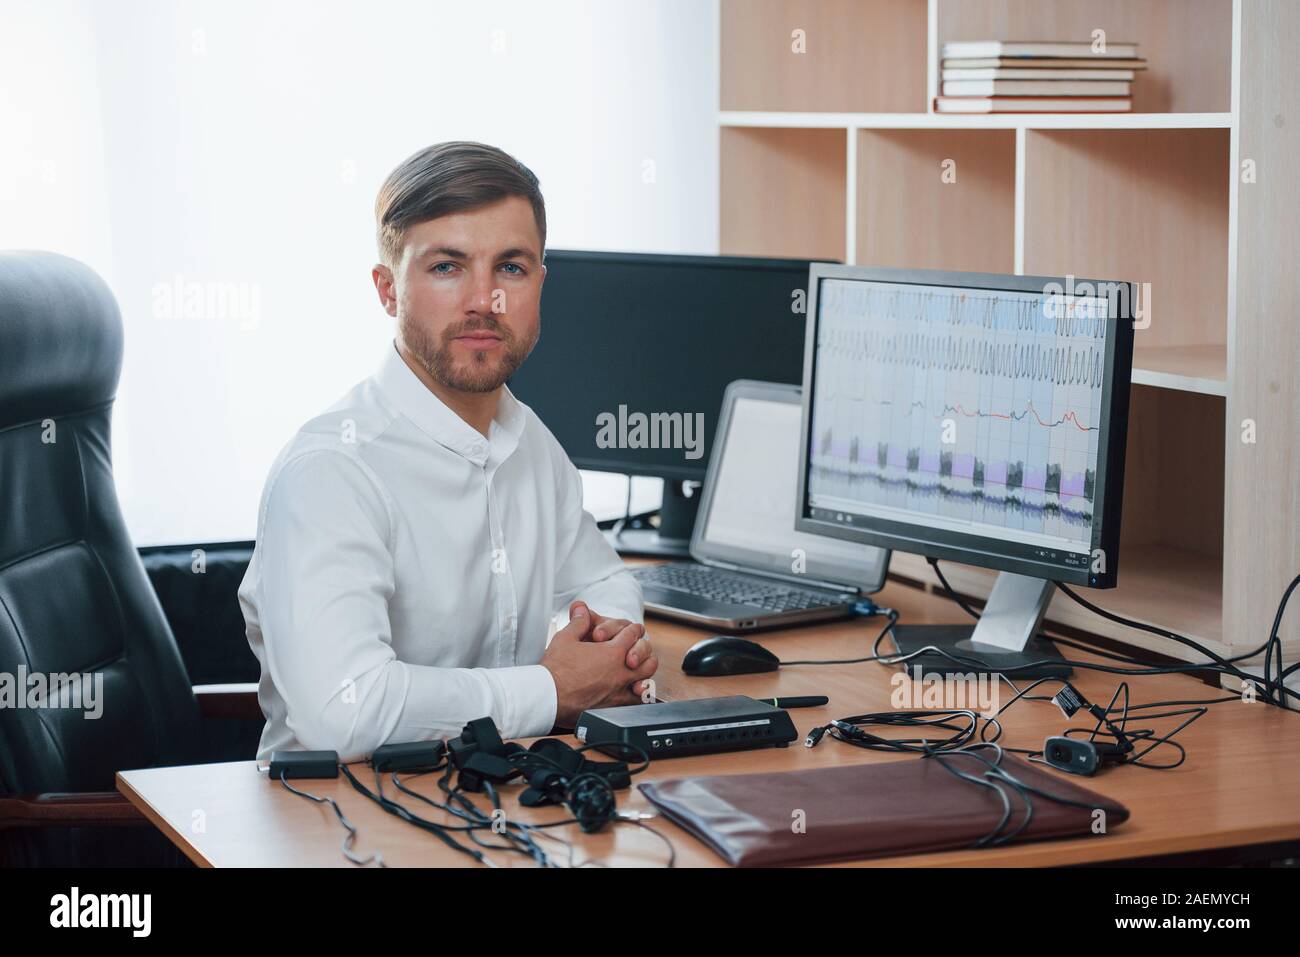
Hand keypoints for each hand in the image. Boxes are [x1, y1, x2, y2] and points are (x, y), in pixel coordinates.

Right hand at [541, 603, 658, 726]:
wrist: (547, 697)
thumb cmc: (554, 669)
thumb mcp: (565, 638)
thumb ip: (578, 622)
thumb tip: (582, 608)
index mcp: (612, 651)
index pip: (633, 634)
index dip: (633, 629)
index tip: (633, 629)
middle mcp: (620, 671)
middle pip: (647, 658)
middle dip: (644, 652)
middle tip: (637, 650)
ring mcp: (619, 691)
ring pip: (646, 680)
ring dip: (644, 674)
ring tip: (638, 671)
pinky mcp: (614, 707)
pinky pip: (636, 702)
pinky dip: (637, 696)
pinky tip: (633, 693)